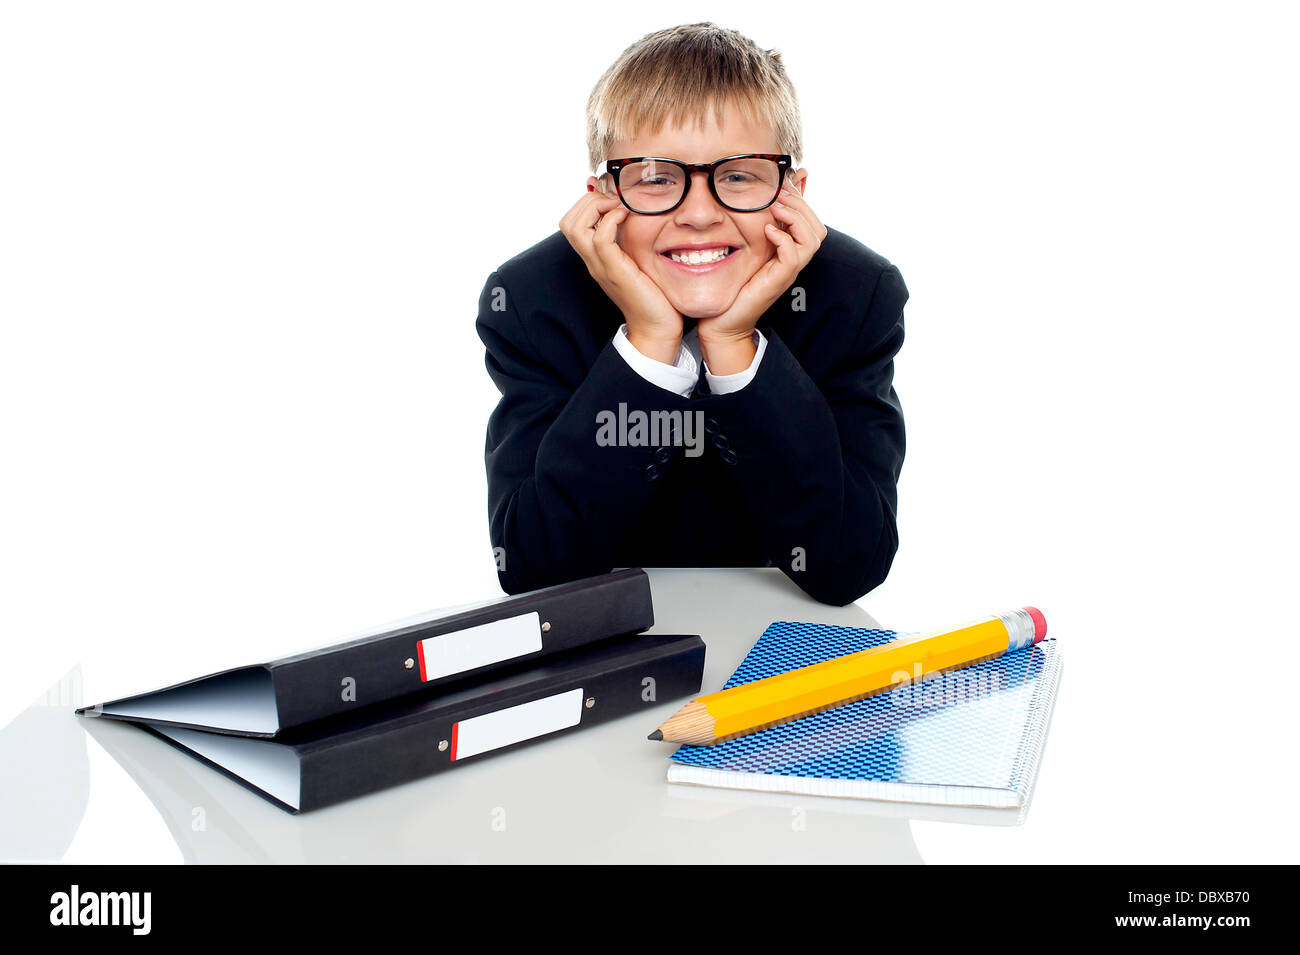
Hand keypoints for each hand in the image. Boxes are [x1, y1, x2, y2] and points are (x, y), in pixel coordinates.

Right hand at [559, 189, 683, 363]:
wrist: (657, 328)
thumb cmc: (654, 295)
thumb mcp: (638, 260)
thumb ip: (631, 240)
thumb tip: (632, 213)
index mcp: (596, 258)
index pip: (571, 223)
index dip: (587, 203)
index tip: (613, 199)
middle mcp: (593, 261)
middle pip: (567, 222)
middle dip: (588, 200)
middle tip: (614, 200)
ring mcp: (601, 267)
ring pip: (575, 227)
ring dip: (596, 207)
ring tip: (619, 207)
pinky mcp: (615, 271)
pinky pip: (601, 239)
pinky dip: (611, 220)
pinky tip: (627, 217)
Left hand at [696, 181, 827, 374]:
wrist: (721, 320)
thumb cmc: (730, 284)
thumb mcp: (743, 248)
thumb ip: (754, 226)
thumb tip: (759, 202)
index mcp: (788, 251)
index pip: (811, 220)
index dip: (800, 199)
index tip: (781, 184)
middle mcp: (793, 261)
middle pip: (817, 227)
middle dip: (800, 204)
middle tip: (778, 192)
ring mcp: (788, 271)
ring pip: (813, 239)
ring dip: (796, 218)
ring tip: (775, 207)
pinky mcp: (779, 280)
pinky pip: (794, 256)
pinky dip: (785, 240)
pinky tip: (768, 231)